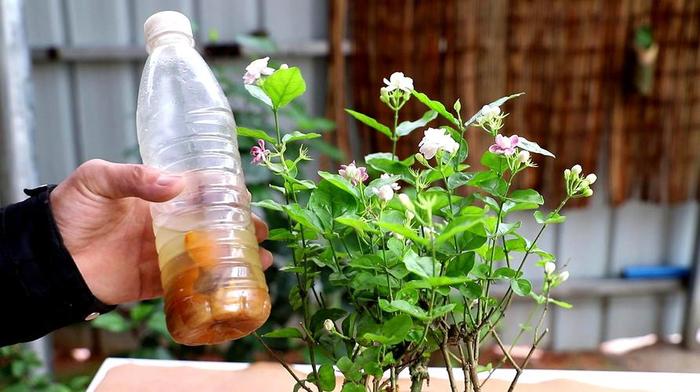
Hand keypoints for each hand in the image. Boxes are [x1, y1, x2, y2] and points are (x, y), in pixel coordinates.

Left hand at [50, 159, 272, 304]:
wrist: (47, 257)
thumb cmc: (69, 211)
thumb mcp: (97, 179)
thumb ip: (133, 177)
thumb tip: (175, 184)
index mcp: (157, 196)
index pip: (199, 190)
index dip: (225, 192)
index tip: (244, 197)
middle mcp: (167, 223)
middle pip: (213, 223)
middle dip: (241, 226)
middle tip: (261, 231)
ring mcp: (164, 252)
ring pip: (209, 253)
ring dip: (237, 255)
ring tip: (261, 259)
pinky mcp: (157, 280)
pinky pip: (190, 283)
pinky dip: (214, 284)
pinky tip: (236, 283)